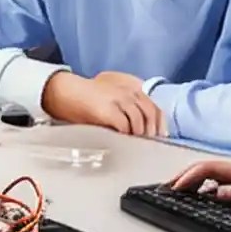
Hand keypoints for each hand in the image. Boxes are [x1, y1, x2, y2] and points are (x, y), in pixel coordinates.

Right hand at [41, 71, 165, 136]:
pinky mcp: (108, 109)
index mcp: (132, 88)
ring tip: (134, 142)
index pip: (154, 106)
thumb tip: (145, 128)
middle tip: (148, 142)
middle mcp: (128, 92)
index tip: (160, 135)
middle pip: (150, 114)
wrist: (69, 92)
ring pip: (139, 120)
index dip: (160, 123)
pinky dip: (126, 134)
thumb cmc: (91, 98)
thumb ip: (130, 108)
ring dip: (138, 133)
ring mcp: (119, 99)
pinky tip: (122, 138)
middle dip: (150, 130)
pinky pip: (124, 125)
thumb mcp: (115, 98)